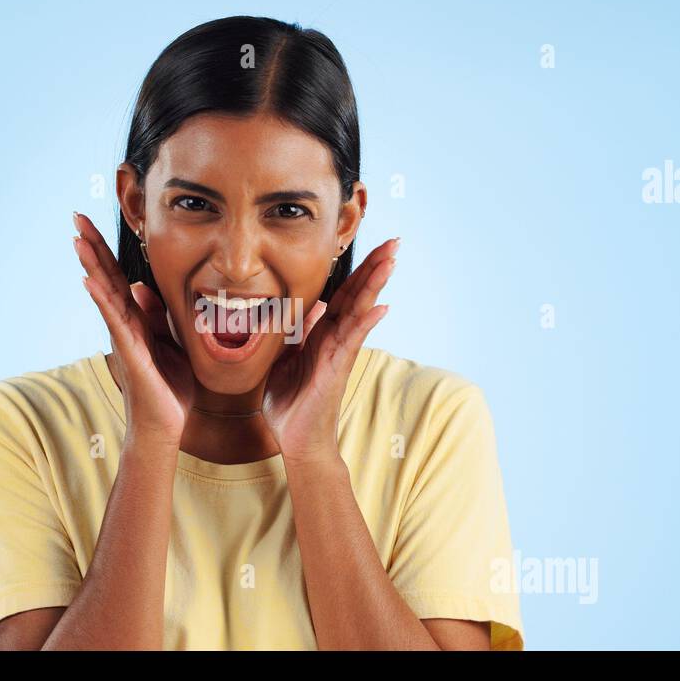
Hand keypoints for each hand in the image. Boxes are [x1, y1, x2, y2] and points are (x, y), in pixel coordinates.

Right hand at [72, 212, 193, 441]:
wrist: (165, 426)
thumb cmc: (169, 388)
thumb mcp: (170, 343)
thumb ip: (156, 315)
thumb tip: (140, 287)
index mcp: (136, 319)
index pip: (118, 277)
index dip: (105, 250)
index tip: (90, 222)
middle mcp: (125, 325)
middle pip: (106, 278)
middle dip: (92, 246)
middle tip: (75, 215)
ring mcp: (124, 338)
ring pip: (106, 295)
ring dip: (92, 266)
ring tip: (77, 239)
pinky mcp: (131, 354)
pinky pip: (116, 322)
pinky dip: (103, 300)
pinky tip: (90, 281)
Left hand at [261, 237, 399, 460]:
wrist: (296, 441)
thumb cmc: (290, 405)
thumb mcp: (283, 360)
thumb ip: (296, 334)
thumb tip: (311, 308)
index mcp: (321, 335)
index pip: (343, 295)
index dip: (356, 271)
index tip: (371, 246)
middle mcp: (335, 340)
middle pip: (358, 296)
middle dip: (375, 267)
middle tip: (395, 240)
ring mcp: (339, 354)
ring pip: (360, 311)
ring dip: (375, 285)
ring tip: (392, 259)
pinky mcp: (337, 370)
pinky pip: (353, 341)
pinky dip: (366, 323)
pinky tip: (382, 306)